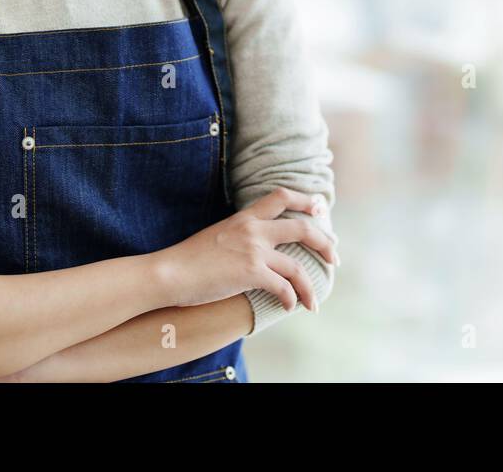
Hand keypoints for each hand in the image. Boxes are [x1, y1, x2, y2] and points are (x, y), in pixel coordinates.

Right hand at [152, 187, 339, 312]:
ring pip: (297, 265)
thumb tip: (255, 248)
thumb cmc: (187, 259)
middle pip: (303, 227)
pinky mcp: (251, 273)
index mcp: (244, 217)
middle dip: (325, 242)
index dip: (305, 201)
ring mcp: (254, 250)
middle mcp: (253, 229)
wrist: (169, 272)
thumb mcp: (218, 235)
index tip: (320, 209)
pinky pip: (284, 286)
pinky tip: (291, 306)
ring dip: (310, 286)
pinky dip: (292, 298)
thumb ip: (240, 235)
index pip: (281, 196)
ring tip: (314, 302)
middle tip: (334, 257)